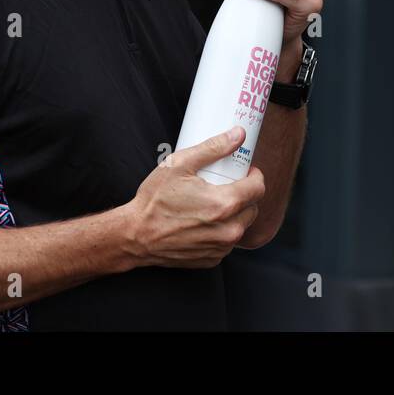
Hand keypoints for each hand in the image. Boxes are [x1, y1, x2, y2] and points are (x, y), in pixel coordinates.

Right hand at [126, 127, 266, 268]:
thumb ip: (213, 147)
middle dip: (245, 195)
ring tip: (214, 203)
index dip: (254, 176)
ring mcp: (220, 248)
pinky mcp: (211, 259)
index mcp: (224, 205)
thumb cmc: (154, 201)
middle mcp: (227, 230)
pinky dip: (222, 231)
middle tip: (226, 186)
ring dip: (235, 214)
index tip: (245, 171)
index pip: (259, 188)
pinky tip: (205, 222)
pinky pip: (227, 242)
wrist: (134, 236)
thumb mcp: (180, 164)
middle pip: (253, 207)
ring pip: (242, 225)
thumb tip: (239, 135)